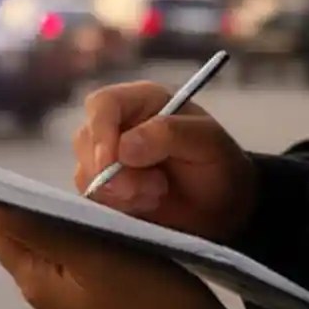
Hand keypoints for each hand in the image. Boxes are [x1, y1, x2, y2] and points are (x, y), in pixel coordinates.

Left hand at [0, 201, 225, 308]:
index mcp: (40, 286)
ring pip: (49, 261)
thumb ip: (45, 231)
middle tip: (13, 175)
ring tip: (53, 197)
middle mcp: (47, 304)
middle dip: (15, 213)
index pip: (0, 235)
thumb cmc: (152, 303)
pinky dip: (71, 249)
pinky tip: (89, 235)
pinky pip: (73, 275)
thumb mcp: (97, 256)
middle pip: (21, 248)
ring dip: (46, 230)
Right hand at [74, 81, 256, 241]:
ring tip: (157, 193)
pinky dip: (118, 206)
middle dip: (113, 171)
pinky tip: (148, 203)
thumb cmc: (219, 164)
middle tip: (154, 188)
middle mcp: (119, 125)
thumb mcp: (207, 143)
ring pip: (85, 172)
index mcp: (142, 101)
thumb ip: (169, 134)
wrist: (223, 207)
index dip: (101, 132)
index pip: (103, 104)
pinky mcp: (106, 188)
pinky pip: (92, 197)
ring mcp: (109, 158)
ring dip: (120, 192)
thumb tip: (124, 146)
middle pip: (86, 139)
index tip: (109, 163)